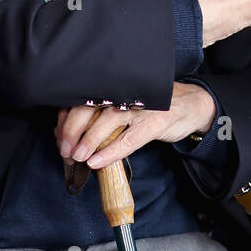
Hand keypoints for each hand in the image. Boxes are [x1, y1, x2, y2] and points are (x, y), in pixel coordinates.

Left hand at [56, 83, 216, 168]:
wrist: (192, 105)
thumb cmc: (152, 108)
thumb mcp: (125, 106)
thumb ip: (101, 116)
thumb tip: (68, 134)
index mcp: (114, 87)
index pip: (81, 100)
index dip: (65, 119)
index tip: (58, 138)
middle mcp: (125, 92)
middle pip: (89, 108)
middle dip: (71, 130)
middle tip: (64, 149)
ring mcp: (141, 106)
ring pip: (107, 122)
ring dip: (88, 141)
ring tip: (77, 156)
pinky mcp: (156, 121)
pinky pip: (128, 140)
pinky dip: (110, 152)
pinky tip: (97, 162)